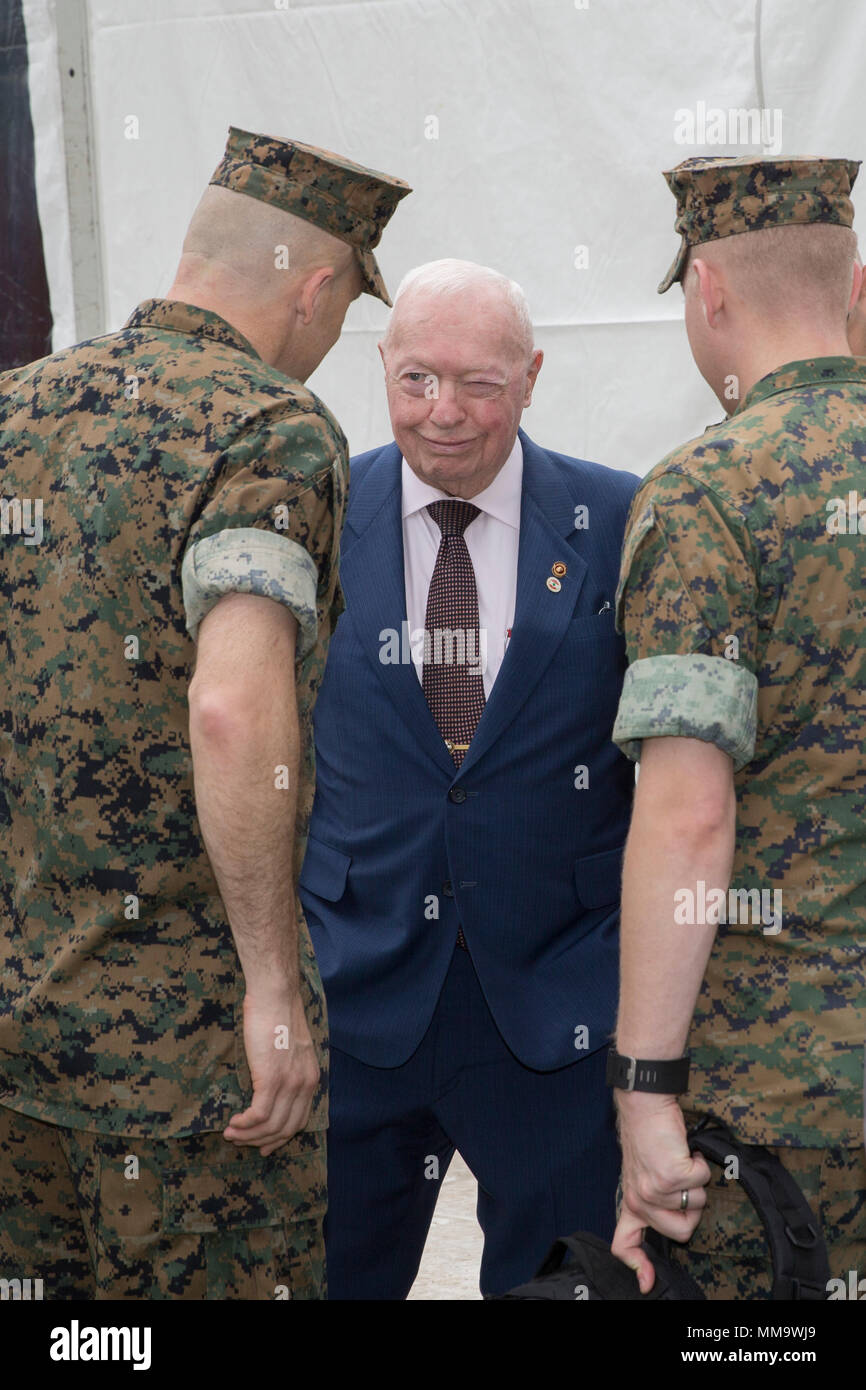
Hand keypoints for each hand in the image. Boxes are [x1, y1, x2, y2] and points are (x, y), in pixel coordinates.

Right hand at [223, 988, 318, 1155]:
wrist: (275, 995)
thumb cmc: (277, 1014)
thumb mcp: (292, 1048)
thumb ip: (288, 1069)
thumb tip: (270, 1087)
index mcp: (311, 1078)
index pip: (299, 1120)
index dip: (280, 1137)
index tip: (264, 1144)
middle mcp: (305, 1084)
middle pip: (286, 1128)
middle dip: (262, 1140)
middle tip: (241, 1142)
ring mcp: (290, 1082)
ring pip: (271, 1125)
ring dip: (248, 1135)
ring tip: (231, 1134)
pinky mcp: (272, 1078)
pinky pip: (259, 1115)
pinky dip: (245, 1124)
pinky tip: (233, 1122)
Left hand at [611, 1092, 711, 1292]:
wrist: (644, 1104)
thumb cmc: (648, 1136)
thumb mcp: (641, 1173)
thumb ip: (652, 1199)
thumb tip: (676, 1218)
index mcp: (632, 1201)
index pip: (625, 1244)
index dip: (639, 1267)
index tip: (647, 1283)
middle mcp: (641, 1200)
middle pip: (682, 1232)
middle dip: (693, 1209)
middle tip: (682, 1182)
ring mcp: (656, 1189)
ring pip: (698, 1204)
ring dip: (696, 1180)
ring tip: (679, 1159)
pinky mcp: (672, 1175)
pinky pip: (703, 1179)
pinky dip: (700, 1163)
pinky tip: (685, 1150)